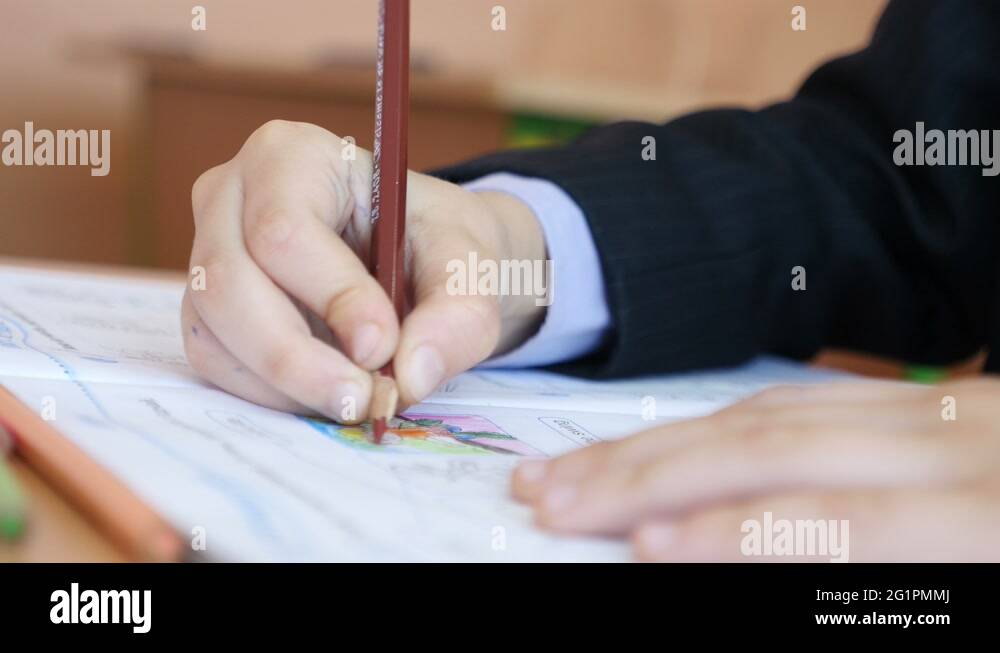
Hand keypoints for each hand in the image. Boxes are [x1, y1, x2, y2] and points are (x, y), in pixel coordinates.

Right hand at [182, 120, 545, 421]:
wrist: (421, 262)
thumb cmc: (436, 243)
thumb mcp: (471, 263)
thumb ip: (457, 315)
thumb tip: (412, 376)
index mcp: (291, 156)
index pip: (283, 230)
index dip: (331, 296)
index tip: (382, 345)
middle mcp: (231, 197)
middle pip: (229, 285)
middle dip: (297, 359)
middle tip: (364, 400)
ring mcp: (208, 256)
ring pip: (215, 334)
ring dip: (287, 384)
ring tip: (357, 399)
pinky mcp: (208, 312)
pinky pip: (218, 365)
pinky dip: (273, 394)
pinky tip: (326, 392)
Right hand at [512, 378, 999, 560]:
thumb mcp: (991, 585)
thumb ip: (880, 577)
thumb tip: (736, 556)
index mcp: (998, 506)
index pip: (850, 518)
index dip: (743, 533)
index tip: (648, 550)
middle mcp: (961, 437)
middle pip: (784, 441)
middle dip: (658, 473)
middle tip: (557, 498)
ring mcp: (940, 406)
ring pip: (772, 407)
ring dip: (664, 442)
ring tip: (578, 471)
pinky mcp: (924, 398)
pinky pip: (800, 395)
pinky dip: (716, 420)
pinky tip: (662, 440)